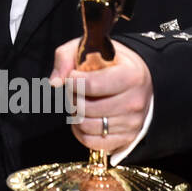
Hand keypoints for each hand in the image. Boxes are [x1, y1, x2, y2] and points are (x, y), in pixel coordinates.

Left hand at [50, 38, 152, 152]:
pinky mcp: (127, 137)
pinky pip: (92, 142)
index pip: (92, 85)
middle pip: (87, 108)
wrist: (136, 78)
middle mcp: (135, 101)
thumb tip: (55, 82)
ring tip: (80, 104)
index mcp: (131, 75)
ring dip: (76, 115)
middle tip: (75, 91)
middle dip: (73, 98)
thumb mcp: (88, 49)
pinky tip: (82, 119)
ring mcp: (133, 122)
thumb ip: (66, 58)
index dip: (74, 81)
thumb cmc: (109, 63)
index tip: (72, 76)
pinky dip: (80, 132)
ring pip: (88, 126)